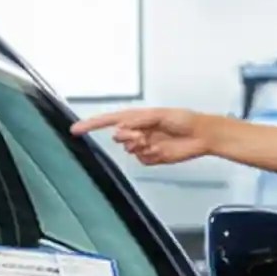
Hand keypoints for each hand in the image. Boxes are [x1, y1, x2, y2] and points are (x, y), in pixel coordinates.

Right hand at [70, 108, 208, 165]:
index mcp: (137, 118)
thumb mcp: (160, 115)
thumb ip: (139, 120)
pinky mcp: (152, 158)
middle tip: (142, 136)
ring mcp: (144, 145)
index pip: (109, 120)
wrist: (201, 135)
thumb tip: (119, 125)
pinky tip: (162, 150)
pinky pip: (142, 160)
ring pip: (130, 150)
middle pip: (119, 137)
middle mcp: (138, 131)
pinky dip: (150, 156)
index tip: (75, 129)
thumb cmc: (183, 119)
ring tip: (155, 142)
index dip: (91, 124)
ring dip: (139, 147)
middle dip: (127, 137)